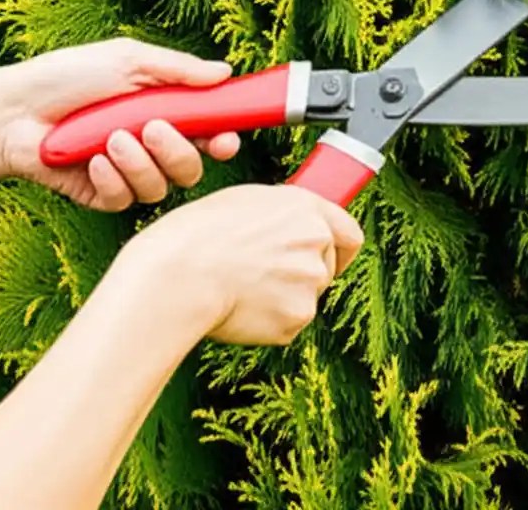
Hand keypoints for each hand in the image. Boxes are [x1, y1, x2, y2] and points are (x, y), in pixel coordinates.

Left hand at [0, 38, 240, 210]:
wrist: (13, 110)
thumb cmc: (66, 78)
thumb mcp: (126, 61)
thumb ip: (177, 70)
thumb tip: (224, 72)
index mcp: (163, 113)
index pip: (208, 134)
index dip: (224, 140)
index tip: (226, 139)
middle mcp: (149, 148)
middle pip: (191, 168)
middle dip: (178, 152)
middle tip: (153, 129)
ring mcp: (126, 174)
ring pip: (160, 187)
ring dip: (139, 163)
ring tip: (109, 139)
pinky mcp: (101, 194)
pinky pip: (125, 200)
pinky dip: (112, 179)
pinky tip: (91, 162)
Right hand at [109, 184, 364, 345]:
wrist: (178, 274)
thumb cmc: (195, 236)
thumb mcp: (242, 203)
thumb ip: (280, 215)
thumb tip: (291, 228)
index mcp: (304, 207)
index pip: (349, 233)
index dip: (340, 249)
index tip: (331, 258)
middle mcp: (316, 241)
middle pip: (327, 269)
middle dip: (301, 275)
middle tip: (261, 276)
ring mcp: (310, 283)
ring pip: (304, 297)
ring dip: (281, 298)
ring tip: (239, 289)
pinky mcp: (296, 318)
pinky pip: (286, 324)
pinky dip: (267, 322)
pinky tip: (238, 307)